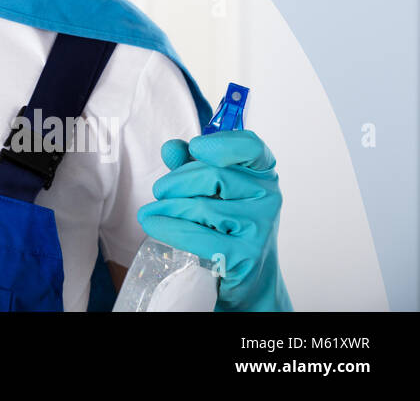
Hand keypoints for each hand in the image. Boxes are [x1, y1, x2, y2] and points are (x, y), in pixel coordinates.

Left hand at [137, 129, 292, 310]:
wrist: (247, 275)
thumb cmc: (225, 223)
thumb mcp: (209, 188)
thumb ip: (190, 164)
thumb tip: (172, 148)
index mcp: (263, 173)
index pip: (251, 147)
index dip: (221, 143)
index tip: (195, 147)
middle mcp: (269, 197)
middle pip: (214, 175)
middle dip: (177, 181)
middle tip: (160, 191)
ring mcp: (260, 228)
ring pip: (202, 206)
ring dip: (168, 207)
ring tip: (151, 211)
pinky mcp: (244, 255)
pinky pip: (197, 235)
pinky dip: (168, 227)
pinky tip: (152, 223)